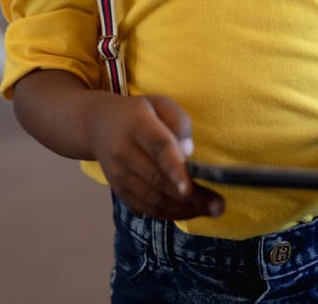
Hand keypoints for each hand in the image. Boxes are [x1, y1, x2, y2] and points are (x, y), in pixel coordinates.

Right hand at [89, 93, 224, 220]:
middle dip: (190, 197)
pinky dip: (169, 214)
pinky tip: (190, 211)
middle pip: (157, 179)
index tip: (190, 188)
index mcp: (137, 124)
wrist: (99, 126)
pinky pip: (145, 209)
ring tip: (210, 210)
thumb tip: (190, 152)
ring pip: (152, 200)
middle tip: (219, 206)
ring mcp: (118, 175)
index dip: (174, 169)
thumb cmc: (140, 113)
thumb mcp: (160, 103)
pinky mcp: (118, 191)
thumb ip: (179, 122)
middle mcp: (123, 152)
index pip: (158, 147)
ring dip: (183, 210)